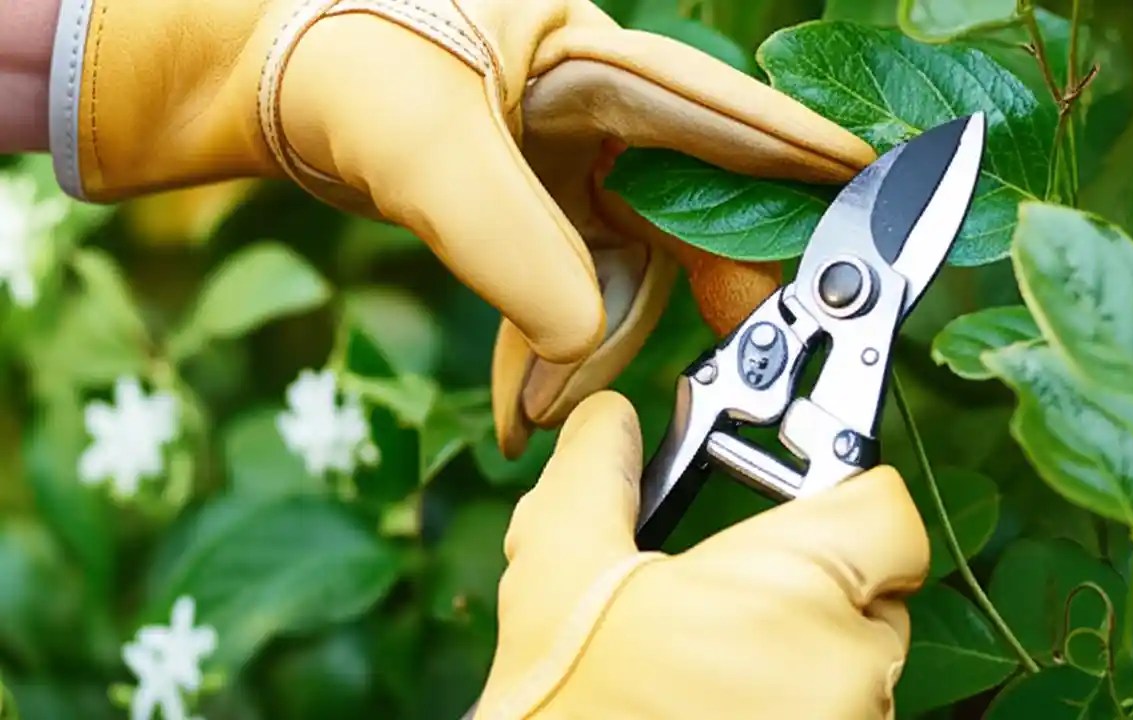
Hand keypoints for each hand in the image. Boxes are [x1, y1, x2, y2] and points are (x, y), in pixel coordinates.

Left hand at [46, 0, 874, 454]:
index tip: (882, 193)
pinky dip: (548, 349)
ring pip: (624, 269)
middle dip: (699, 301)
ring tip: (534, 411)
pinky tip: (521, 404)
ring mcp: (557, 160)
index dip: (805, 157)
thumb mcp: (412, 136)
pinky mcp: (520, 205)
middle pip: (690, 211)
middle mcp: (590, 106)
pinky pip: (565, 287)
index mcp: (587, 54)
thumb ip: (507, 233)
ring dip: (588, 350)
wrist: (231, 69)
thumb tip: (587, 334)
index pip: (722, 111)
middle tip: (727, 384)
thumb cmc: (321, 49)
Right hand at [473, 391, 929, 719]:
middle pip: (877, 588)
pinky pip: (844, 715)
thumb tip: (612, 419)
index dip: (839, 488)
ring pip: (860, 662)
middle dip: (814, 580)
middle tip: (726, 593)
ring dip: (804, 651)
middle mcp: (853, 672)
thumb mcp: (556, 569)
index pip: (888, 510)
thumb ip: (597, 471)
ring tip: (711, 664)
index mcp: (798, 590)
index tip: (793, 495)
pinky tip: (723, 707)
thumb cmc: (567, 707)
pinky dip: (800, 703)